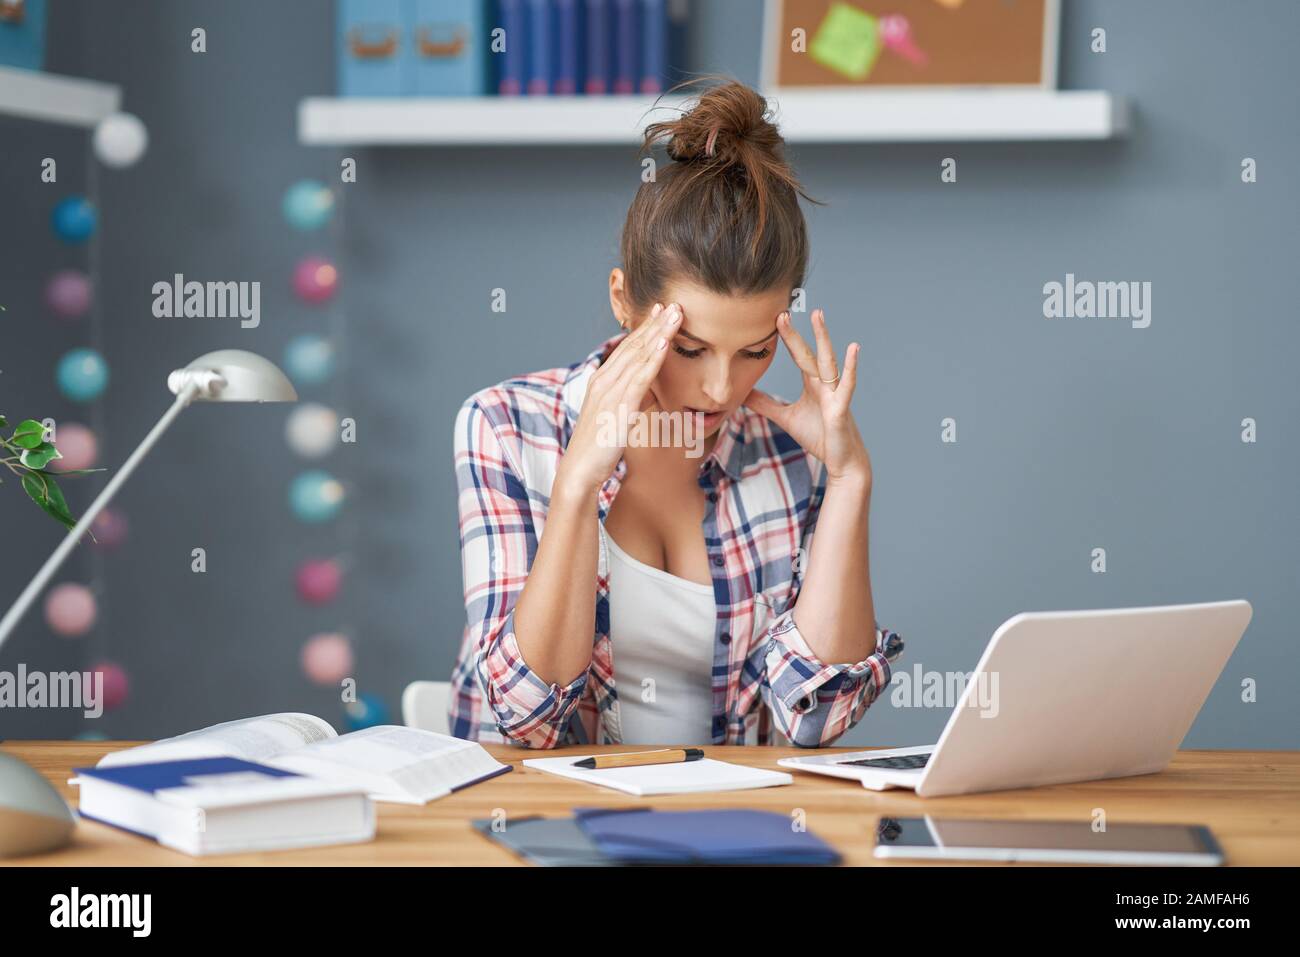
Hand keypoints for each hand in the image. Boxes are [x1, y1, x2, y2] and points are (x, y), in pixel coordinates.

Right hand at [555, 302, 681, 495]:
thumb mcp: (615, 417)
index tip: (661, 311)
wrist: (579, 471)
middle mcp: (604, 381)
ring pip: (638, 355)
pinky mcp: (619, 407)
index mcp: (602, 381)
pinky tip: (664, 343)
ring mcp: (611, 392)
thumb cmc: (598, 448)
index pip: (627, 348)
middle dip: (654, 323)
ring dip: (658, 333)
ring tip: (675, 314)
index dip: (645, 328)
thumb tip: (645, 392)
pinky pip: (639, 377)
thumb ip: (629, 400)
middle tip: (673, 303)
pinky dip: (652, 358)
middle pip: (633, 345)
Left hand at [744, 309, 871, 485]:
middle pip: (808, 354)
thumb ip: (766, 404)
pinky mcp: (841, 408)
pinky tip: (854, 348)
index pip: (797, 356)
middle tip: (783, 312)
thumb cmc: (819, 436)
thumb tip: (743, 393)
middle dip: (796, 334)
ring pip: (827, 361)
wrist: (841, 460)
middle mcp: (824, 383)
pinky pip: (846, 385)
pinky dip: (850, 368)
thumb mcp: (786, 418)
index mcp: (812, 384)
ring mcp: (834, 393)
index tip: (775, 318)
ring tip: (818, 316)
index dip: (787, 338)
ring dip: (822, 338)